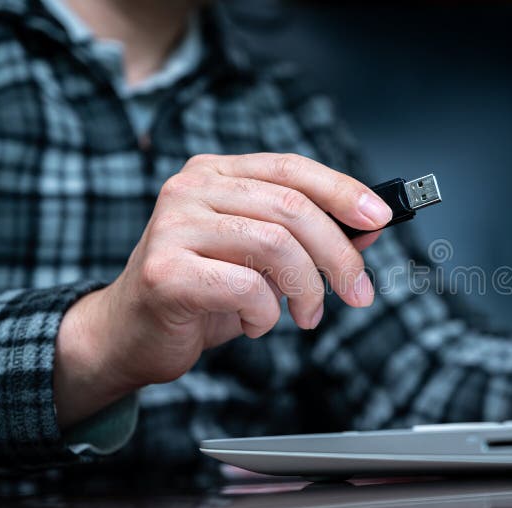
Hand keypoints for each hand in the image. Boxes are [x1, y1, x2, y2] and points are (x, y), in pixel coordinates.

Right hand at [53, 153, 391, 427]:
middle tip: (359, 294)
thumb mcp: (263, 260)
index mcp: (216, 173)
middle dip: (339, 256)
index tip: (381, 217)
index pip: (292, 168)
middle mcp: (191, 187)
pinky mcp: (166, 270)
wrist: (129, 334)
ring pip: (275, 244)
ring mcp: (174, 225)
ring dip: (307, 290)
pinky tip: (254, 323)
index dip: (343, 190)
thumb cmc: (202, 293)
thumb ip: (308, 238)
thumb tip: (368, 229)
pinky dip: (267, 315)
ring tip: (306, 316)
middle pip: (292, 207)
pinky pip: (247, 288)